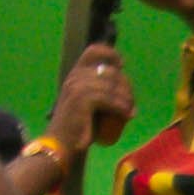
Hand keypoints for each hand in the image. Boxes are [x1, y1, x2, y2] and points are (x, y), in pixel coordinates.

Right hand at [52, 42, 136, 156]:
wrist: (62, 143)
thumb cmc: (78, 124)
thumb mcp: (86, 101)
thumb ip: (98, 89)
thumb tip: (124, 81)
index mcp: (75, 73)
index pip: (93, 51)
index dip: (111, 54)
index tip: (122, 65)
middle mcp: (75, 76)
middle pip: (110, 71)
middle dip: (126, 86)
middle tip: (131, 103)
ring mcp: (76, 87)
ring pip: (111, 85)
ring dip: (126, 99)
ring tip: (130, 111)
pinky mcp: (81, 99)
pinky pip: (108, 99)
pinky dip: (121, 107)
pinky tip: (127, 115)